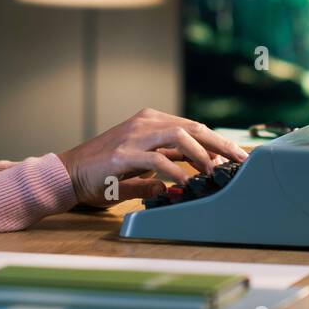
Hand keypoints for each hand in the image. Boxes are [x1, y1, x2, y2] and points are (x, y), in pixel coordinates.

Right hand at [55, 108, 248, 207]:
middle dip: (221, 145)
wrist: (67, 175)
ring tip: (217, 173)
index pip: (193, 128)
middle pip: (193, 128)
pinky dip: (176, 172)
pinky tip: (187, 185)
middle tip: (242, 162)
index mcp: (150, 123)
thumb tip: (184, 186)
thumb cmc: (102, 175)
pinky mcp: (123, 154)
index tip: (239, 157)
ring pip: (179, 137)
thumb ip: (162, 174)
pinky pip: (157, 159)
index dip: (218, 142)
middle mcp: (144, 123)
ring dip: (202, 155)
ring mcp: (133, 137)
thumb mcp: (139, 172)